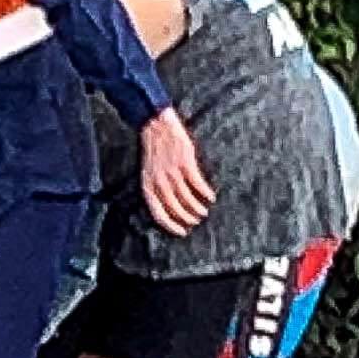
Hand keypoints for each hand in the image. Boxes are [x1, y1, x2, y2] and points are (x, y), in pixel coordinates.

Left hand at [140, 106, 215, 237]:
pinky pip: (197, 183)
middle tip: (197, 221)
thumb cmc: (153, 149)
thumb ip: (156, 187)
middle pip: (175, 207)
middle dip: (187, 217)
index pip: (158, 213)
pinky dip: (205, 192)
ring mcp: (172, 172)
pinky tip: (211, 197)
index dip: (171, 225)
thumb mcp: (148, 172)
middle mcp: (159, 181)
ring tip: (204, 212)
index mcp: (147, 185)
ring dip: (197, 207)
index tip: (182, 232)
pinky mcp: (184, 162)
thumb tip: (169, 204)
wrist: (156, 125)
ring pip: (187, 197)